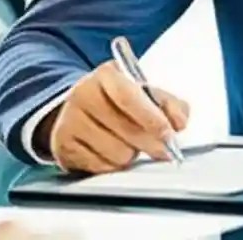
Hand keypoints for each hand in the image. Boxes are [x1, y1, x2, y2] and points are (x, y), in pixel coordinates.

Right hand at [35, 60, 188, 173]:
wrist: (79, 111)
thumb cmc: (118, 102)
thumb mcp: (145, 93)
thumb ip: (169, 104)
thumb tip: (180, 122)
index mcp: (107, 75)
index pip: (129, 96)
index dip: (152, 118)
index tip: (169, 134)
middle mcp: (83, 93)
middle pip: (126, 130)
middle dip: (150, 144)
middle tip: (162, 149)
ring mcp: (70, 120)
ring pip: (117, 154)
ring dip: (130, 155)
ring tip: (126, 144)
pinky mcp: (62, 145)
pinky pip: (101, 168)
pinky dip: (112, 165)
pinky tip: (109, 152)